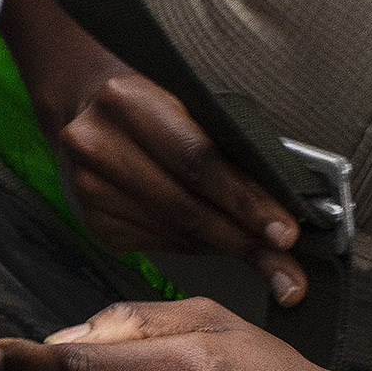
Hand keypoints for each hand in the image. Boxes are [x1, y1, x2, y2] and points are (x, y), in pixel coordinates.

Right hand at [2, 0, 305, 301]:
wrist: (81, 99)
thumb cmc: (149, 96)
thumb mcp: (182, 98)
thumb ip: (222, 142)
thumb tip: (279, 199)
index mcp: (127, 102)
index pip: (199, 161)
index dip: (246, 201)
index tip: (286, 232)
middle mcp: (98, 146)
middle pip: (188, 208)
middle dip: (247, 243)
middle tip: (290, 274)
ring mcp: (90, 189)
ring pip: (177, 234)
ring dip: (227, 250)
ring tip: (268, 264)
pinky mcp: (94, 222)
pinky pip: (160, 244)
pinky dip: (196, 247)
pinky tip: (218, 245)